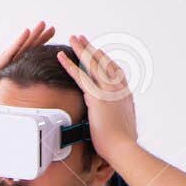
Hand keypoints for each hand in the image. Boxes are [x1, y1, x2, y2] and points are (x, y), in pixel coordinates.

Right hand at [0, 22, 54, 108]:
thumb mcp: (3, 106)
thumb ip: (14, 102)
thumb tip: (26, 107)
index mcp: (6, 76)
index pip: (25, 60)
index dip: (37, 50)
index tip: (49, 42)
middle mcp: (2, 68)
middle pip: (23, 51)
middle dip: (37, 39)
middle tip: (51, 28)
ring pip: (18, 49)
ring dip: (31, 35)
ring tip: (43, 24)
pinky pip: (8, 54)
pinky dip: (18, 42)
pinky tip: (27, 32)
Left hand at [58, 34, 139, 166]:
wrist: (123, 148)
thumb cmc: (122, 143)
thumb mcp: (122, 125)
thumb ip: (117, 117)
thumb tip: (115, 119)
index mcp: (125, 94)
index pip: (114, 71)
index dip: (104, 60)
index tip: (97, 53)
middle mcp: (118, 87)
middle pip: (103, 62)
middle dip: (92, 49)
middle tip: (82, 38)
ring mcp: (109, 90)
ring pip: (92, 64)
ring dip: (81, 49)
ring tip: (73, 38)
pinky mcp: (97, 96)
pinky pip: (80, 76)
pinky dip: (70, 65)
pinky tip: (61, 57)